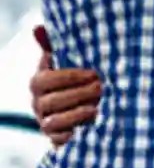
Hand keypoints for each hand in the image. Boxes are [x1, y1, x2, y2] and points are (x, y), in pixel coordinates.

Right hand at [30, 26, 100, 145]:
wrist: (89, 106)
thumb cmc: (79, 77)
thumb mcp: (69, 60)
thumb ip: (56, 45)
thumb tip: (38, 27)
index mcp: (39, 82)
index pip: (44, 80)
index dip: (68, 77)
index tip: (93, 73)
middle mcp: (38, 104)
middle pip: (50, 101)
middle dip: (78, 94)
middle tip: (102, 87)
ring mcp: (45, 123)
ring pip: (54, 121)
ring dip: (78, 113)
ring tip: (99, 107)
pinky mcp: (56, 139)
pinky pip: (59, 139)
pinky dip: (75, 132)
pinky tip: (92, 124)